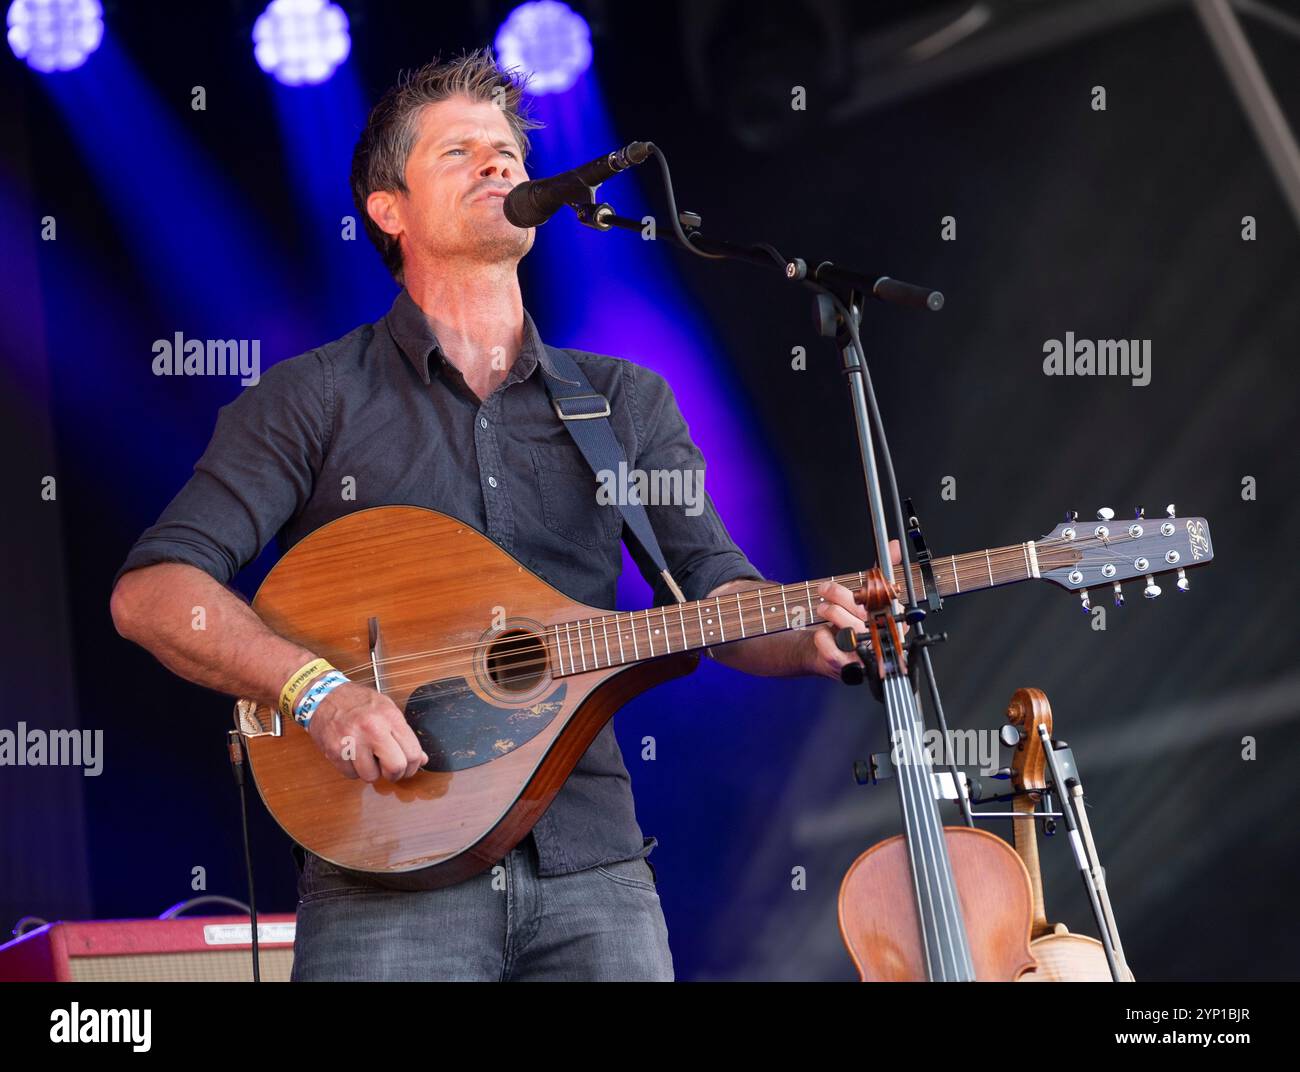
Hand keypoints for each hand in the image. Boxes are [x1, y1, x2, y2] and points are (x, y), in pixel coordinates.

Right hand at [306, 681, 427, 782]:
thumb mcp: (387, 710)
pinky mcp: (334, 752)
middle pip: (395, 767)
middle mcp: (372, 729)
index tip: (407, 767)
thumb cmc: (358, 703)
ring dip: (371, 772)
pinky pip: (351, 776)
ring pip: (371, 777)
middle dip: (395, 774)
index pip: (413, 753)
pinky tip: (353, 755)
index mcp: (390, 717)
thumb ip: (405, 735)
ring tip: (367, 757)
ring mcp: (352, 741)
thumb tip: (421, 759)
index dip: (413, 766)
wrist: (324, 696)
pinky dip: (353, 770)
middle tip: (389, 769)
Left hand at [807, 539, 905, 680]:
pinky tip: (821, 633)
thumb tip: (896, 545)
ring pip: (850, 631)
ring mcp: (866, 656)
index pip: (888, 604)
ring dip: (831, 613)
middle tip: (825, 589)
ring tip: (822, 607)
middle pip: (865, 615)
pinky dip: (823, 638)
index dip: (871, 593)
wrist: (825, 650)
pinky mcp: (847, 668)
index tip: (858, 587)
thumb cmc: (850, 621)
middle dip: (840, 596)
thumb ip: (882, 572)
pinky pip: (834, 651)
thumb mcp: (867, 594)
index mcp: (893, 622)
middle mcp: (882, 640)